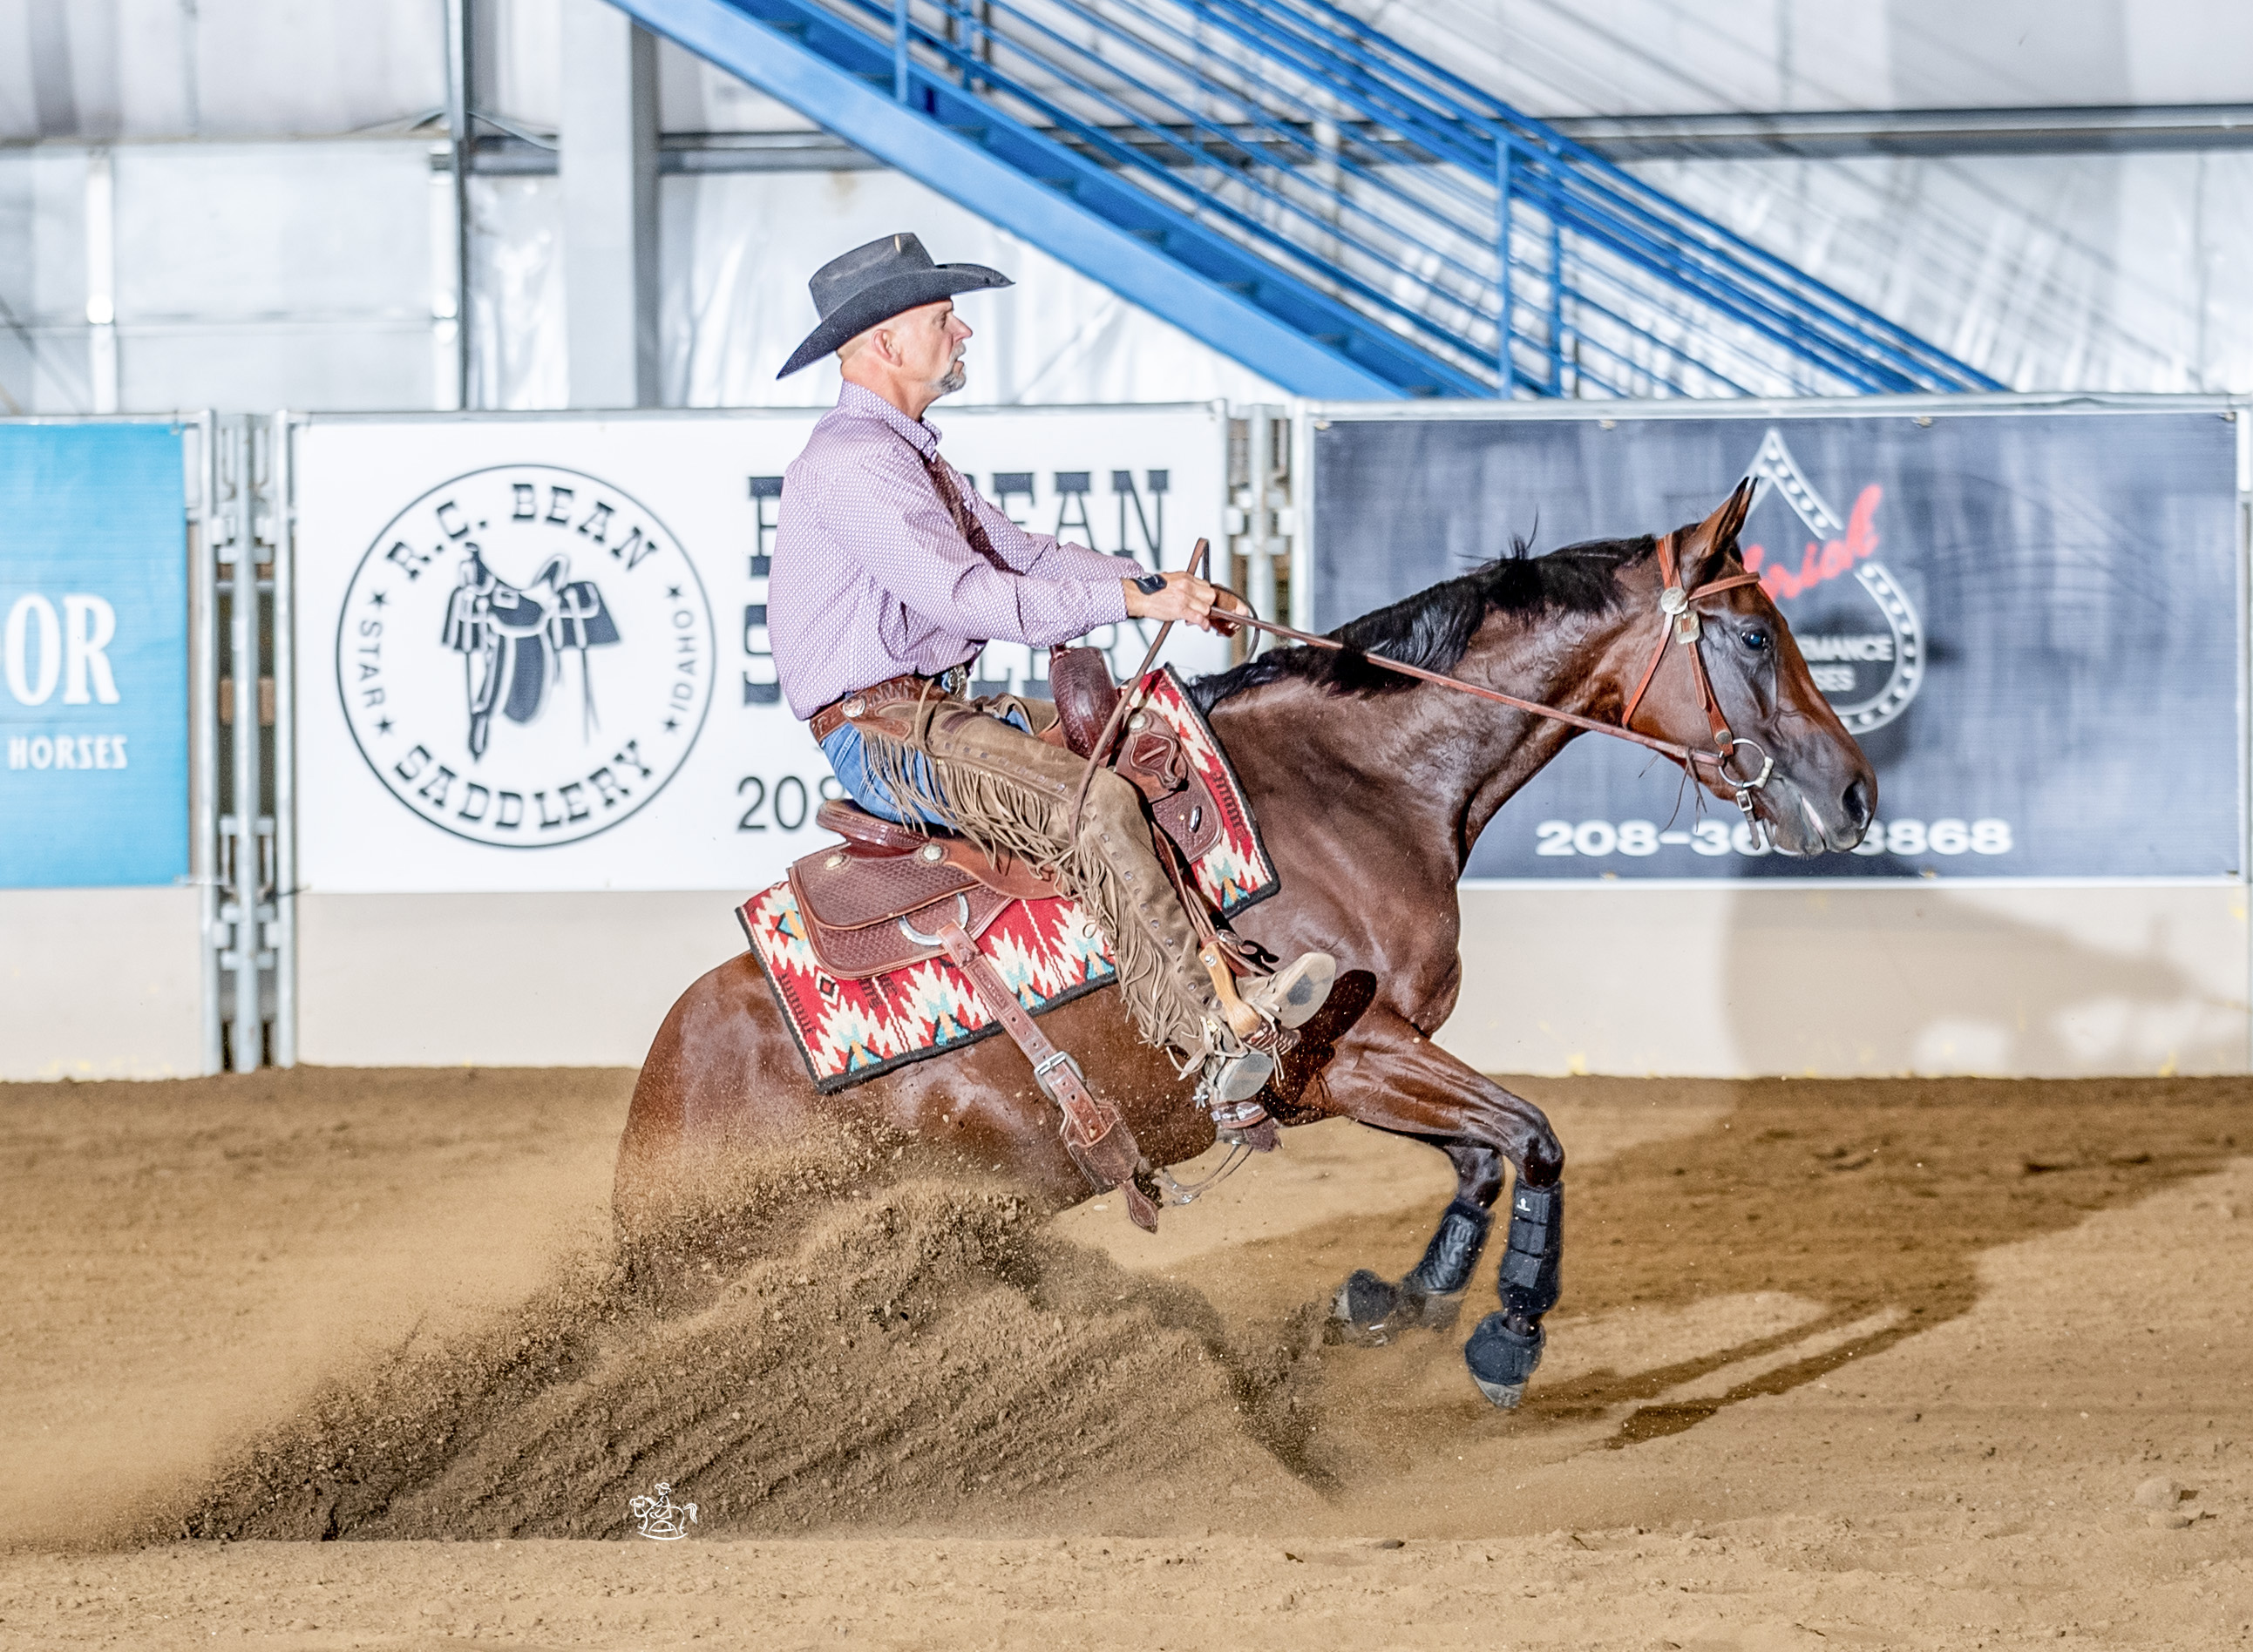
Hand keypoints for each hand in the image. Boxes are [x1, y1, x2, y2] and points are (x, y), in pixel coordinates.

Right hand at [1122, 571, 1245, 634]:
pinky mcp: (1180, 608)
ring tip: (1204, 622)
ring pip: (1207, 607)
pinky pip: (1199, 617)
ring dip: (1207, 617)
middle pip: (1212, 596)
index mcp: (1186, 577)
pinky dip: (1203, 623)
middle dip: (1215, 607)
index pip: (1209, 587)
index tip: (1228, 606)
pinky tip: (1204, 627)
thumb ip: (1187, 588)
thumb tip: (1198, 597)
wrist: (1137, 595)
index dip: (1217, 598)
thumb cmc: (1151, 592)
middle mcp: (1187, 585)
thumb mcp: (1171, 582)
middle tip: (1216, 615)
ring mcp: (1184, 597)